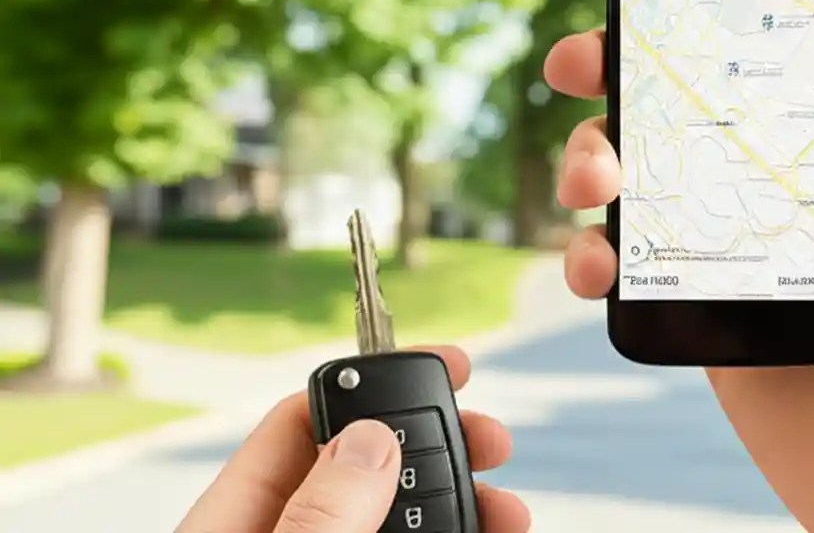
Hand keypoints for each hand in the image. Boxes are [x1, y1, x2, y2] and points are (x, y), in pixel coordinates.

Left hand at [177, 345, 528, 532]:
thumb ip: (319, 513)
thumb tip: (371, 437)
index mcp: (235, 519)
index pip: (299, 424)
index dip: (371, 384)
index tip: (441, 364)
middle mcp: (284, 532)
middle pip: (367, 467)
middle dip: (438, 445)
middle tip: (492, 439)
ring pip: (402, 517)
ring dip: (464, 501)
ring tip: (511, 509)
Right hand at [546, 23, 813, 531]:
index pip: (781, 69)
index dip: (720, 26)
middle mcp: (795, 196)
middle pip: (695, 111)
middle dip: (628, 79)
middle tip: (581, 64)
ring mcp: (742, 252)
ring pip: (650, 178)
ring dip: (596, 159)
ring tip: (591, 181)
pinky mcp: (703, 309)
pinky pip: (633, 262)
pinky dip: (593, 253)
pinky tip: (596, 265)